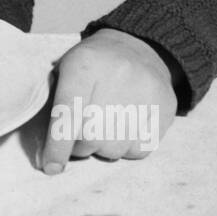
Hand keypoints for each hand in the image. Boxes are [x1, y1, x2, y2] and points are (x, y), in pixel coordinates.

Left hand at [40, 28, 177, 173]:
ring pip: (114, 149)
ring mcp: (145, 94)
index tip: (52, 167)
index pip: (68, 114)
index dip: (58, 145)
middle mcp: (117, 78)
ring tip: (105, 126)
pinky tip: (125, 128)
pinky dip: (126, 147)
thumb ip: (52, 102)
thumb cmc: (93, 66)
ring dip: (103, 147)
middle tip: (82, 133)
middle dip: (80, 145)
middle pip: (90, 138)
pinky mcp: (165, 110)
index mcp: (84, 66)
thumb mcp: (65, 68)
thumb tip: (52, 148)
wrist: (140, 48)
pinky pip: (138, 151)